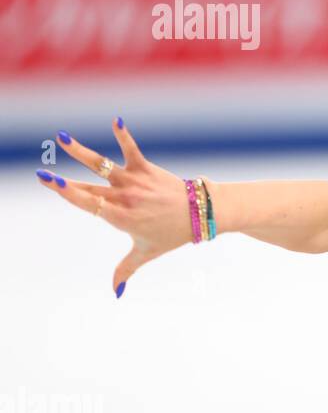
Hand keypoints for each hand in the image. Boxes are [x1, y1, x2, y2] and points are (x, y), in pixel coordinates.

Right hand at [35, 120, 194, 296]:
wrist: (201, 214)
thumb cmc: (171, 234)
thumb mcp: (146, 253)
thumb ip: (126, 270)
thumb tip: (116, 293)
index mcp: (119, 217)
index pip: (87, 203)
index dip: (67, 192)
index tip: (50, 182)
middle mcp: (123, 197)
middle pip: (87, 186)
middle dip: (64, 181)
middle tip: (41, 172)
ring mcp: (134, 181)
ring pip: (102, 164)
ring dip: (81, 151)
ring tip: (61, 138)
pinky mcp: (147, 168)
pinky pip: (132, 149)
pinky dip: (124, 135)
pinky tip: (116, 120)